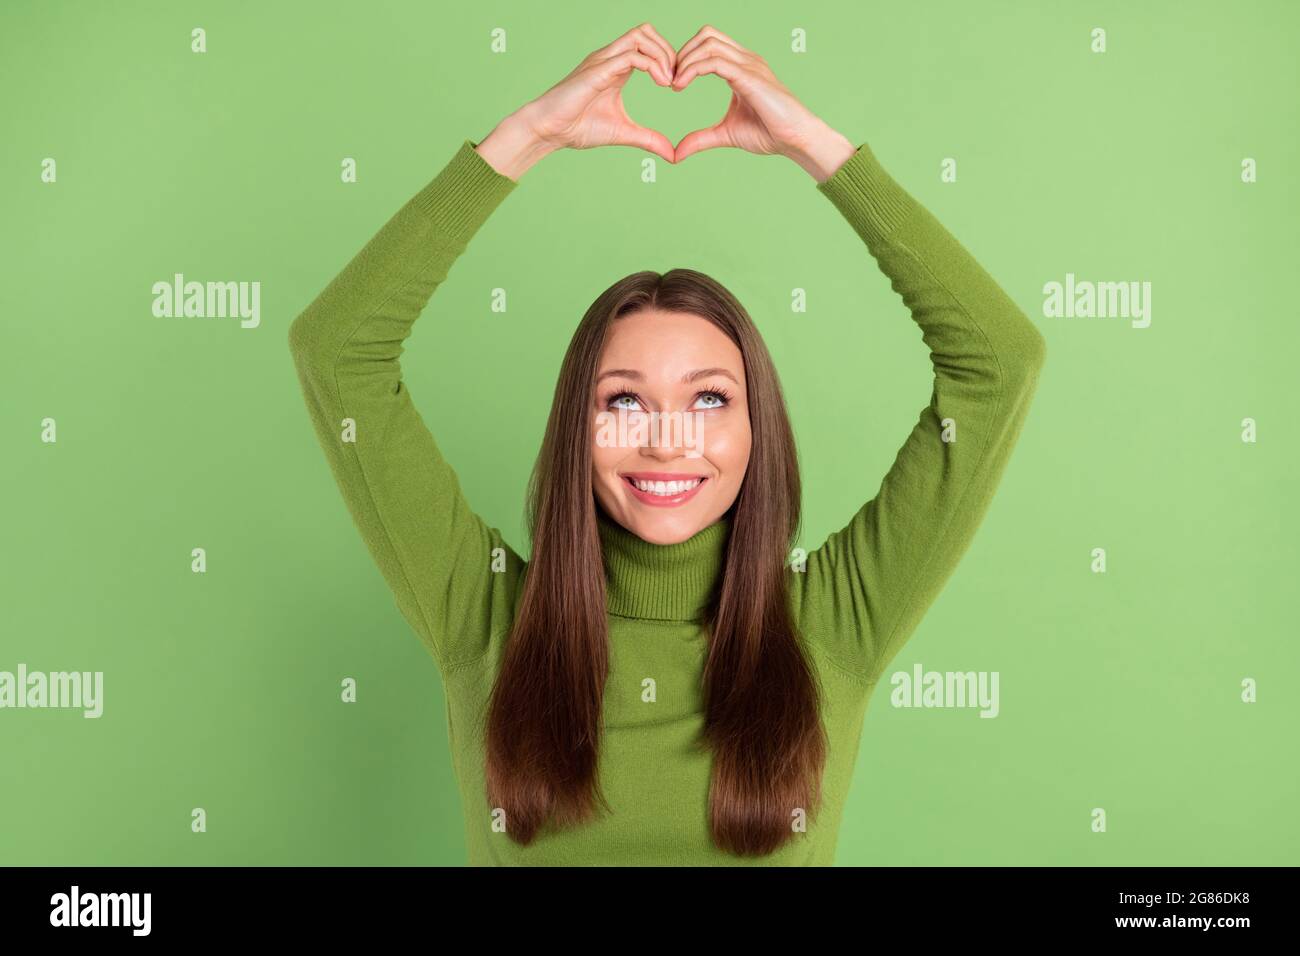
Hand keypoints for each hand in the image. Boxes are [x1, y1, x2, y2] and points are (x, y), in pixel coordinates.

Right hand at [511, 24, 678, 165]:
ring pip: (640, 36)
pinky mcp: (598, 70)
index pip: (648, 45)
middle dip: (668, 52)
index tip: (676, 86)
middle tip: (676, 80)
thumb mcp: (623, 133)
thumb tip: (672, 155)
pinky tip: (661, 84)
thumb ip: (648, 140)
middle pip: (646, 32)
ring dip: (662, 55)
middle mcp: (610, 58)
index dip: (668, 60)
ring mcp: (603, 61)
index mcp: (616, 67)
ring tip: (668, 81)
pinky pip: (631, 56)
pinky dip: (652, 66)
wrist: (549, 131)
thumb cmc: (578, 128)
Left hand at [669, 25, 854, 180]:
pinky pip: (714, 61)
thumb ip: (701, 139)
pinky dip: (692, 69)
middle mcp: (745, 60)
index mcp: (741, 67)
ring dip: (685, 60)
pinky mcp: (749, 76)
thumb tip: (677, 153)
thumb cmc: (769, 133)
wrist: (796, 139)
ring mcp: (749, 65)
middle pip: (707, 35)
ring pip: (708, 42)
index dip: (686, 57)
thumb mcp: (726, 135)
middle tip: (670, 80)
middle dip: (682, 53)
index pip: (709, 43)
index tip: (672, 82)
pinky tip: (680, 85)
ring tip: (674, 84)